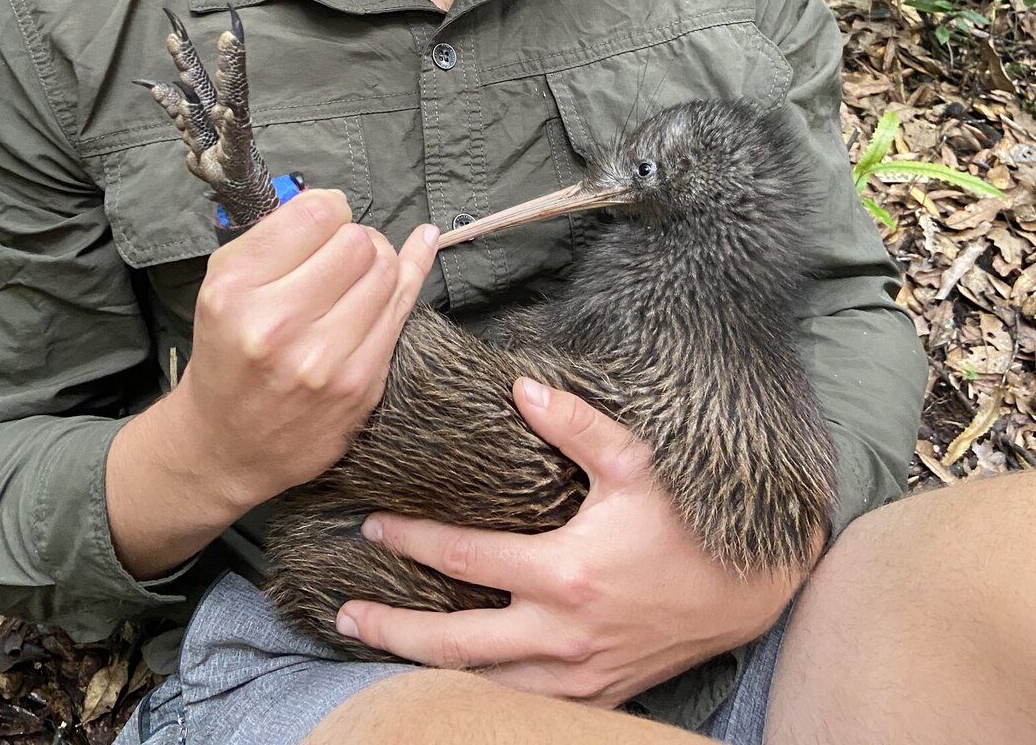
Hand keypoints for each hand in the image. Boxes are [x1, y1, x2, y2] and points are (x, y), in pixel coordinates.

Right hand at [170, 189, 438, 515]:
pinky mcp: (360, 384)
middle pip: (357, 242)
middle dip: (353, 237)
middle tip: (338, 255)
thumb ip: (273, 237)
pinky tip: (424, 241)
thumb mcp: (222, 284)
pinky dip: (413, 269)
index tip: (323, 222)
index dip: (328, 209)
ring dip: (378, 260)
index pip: (316, 214)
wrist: (228, 444)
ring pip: (386, 270)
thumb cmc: (228, 353)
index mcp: (235, 289)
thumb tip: (336, 203)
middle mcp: (276, 324)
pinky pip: (403, 308)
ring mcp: (323, 359)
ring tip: (356, 273)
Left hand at [337, 379, 817, 708]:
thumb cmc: (686, 521)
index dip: (413, 540)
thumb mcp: (636, 463)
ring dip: (422, 669)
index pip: (465, 559)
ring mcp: (575, 677)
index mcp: (564, 574)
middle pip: (453, 643)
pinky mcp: (592, 698)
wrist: (746, 591)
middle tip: (345, 611)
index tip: (373, 525)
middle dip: (392, 627)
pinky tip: (443, 679)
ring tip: (373, 649)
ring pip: (479, 686)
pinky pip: (517, 704)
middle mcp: (561, 636)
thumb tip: (521, 389)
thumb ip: (577, 424)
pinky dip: (473, 692)